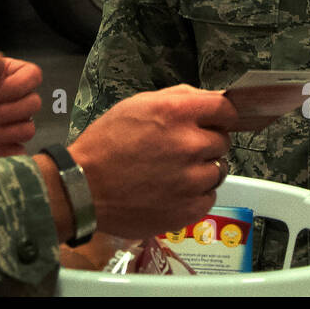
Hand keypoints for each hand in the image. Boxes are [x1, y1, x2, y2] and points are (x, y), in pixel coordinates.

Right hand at [67, 85, 238, 238]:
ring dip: (202, 169)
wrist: (83, 187)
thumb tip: (211, 99)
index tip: (215, 121)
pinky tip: (172, 191)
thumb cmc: (107, 142)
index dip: (222, 115)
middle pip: (222, 141)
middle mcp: (189, 144)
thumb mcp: (137, 105)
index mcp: (176, 113)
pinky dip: (195, 194)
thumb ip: (179, 98)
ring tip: (174, 172)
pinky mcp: (189, 209)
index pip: (226, 109)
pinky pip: (208, 196)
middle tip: (180, 149)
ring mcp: (191, 180)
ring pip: (218, 170)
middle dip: (206, 142)